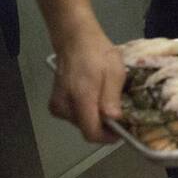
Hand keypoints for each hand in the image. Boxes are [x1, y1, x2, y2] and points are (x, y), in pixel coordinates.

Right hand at [50, 25, 124, 143]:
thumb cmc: (98, 54)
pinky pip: (74, 116)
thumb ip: (111, 98)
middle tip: (120, 114)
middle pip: (86, 129)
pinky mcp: (55, 103)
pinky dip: (86, 112)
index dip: (108, 137)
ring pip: (80, 123)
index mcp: (81, 99)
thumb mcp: (114, 73)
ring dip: (95, 118)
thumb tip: (113, 119)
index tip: (123, 131)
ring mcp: (57, 105)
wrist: (75, 40)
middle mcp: (64, 106)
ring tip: (108, 103)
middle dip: (104, 126)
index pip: (91, 132)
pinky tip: (96, 100)